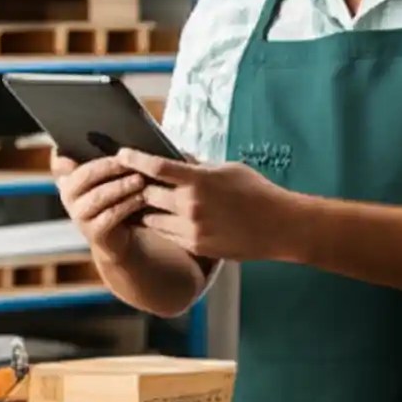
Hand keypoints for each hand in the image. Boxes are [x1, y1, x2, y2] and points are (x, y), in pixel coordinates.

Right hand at [51, 150, 146, 261]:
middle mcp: (67, 195)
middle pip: (84, 175)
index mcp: (68, 177)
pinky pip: (110, 215)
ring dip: (121, 186)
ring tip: (140, 180)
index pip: (60, 161)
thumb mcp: (110, 176)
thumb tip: (118, 144)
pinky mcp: (92, 233)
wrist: (121, 237)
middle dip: (109, 166)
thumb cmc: (117, 197)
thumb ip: (107, 160)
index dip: (68, 153)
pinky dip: (128, 205)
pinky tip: (141, 198)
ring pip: (99, 196)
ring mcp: (78, 215)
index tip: (89, 146)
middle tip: (130, 161)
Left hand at [115, 148, 296, 259]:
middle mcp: (191, 206)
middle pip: (147, 194)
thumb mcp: (228, 169)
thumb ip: (198, 166)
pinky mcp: (196, 247)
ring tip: (140, 202)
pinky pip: (168, 235)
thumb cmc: (257, 192)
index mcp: (199, 181)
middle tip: (128, 181)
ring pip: (152, 219)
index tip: (121, 154)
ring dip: (146, 210)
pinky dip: (161, 226)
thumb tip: (177, 157)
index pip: (156, 166)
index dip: (134, 159)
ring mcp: (192, 229)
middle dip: (138, 187)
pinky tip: (160, 220)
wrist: (279, 227)